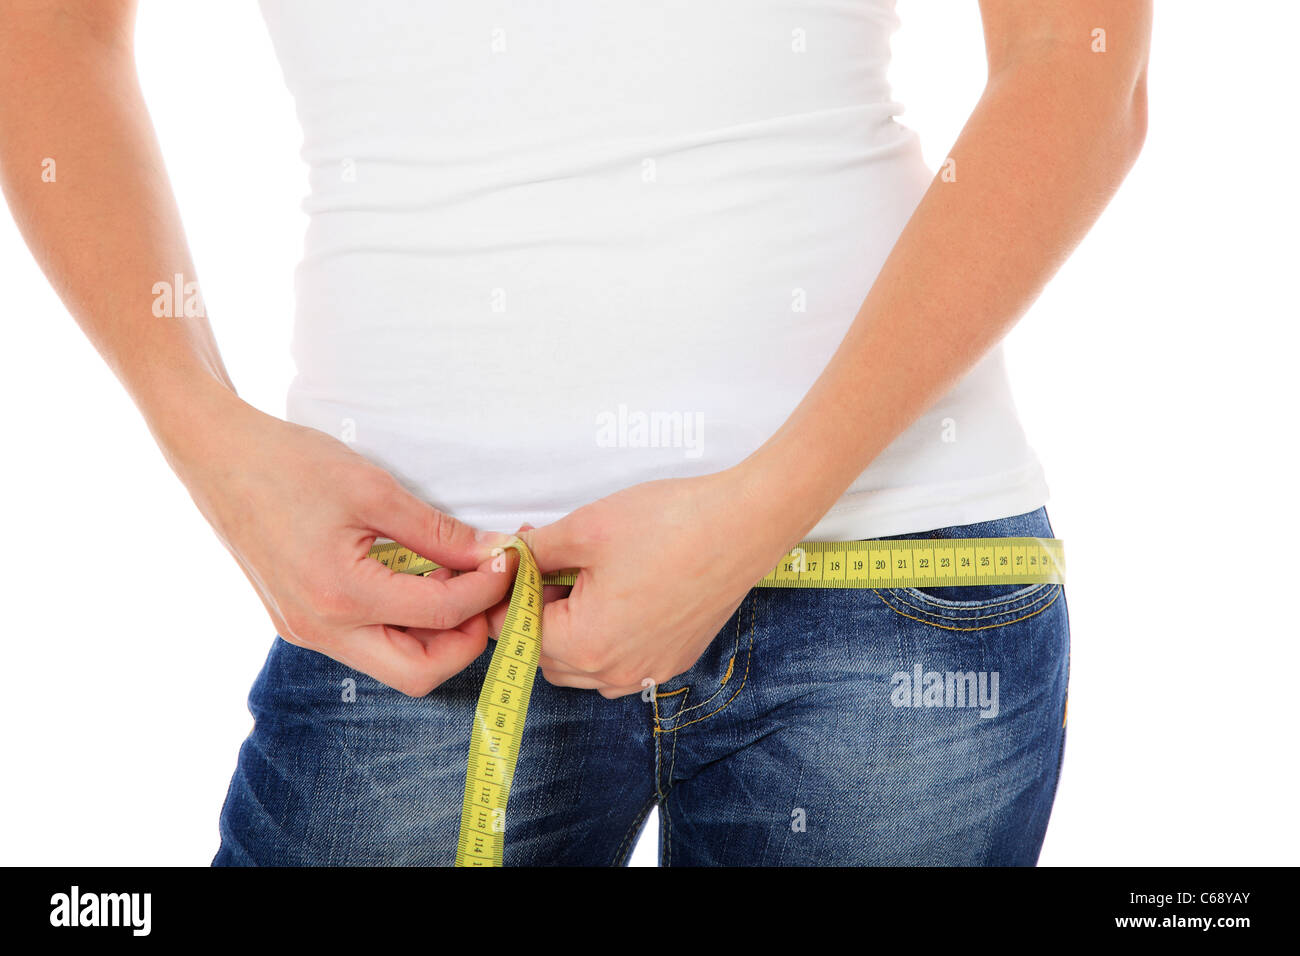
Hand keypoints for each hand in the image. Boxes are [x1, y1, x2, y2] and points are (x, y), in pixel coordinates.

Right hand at [165, 393, 514, 695]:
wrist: (217, 457)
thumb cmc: (290, 463)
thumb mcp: (375, 490)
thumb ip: (438, 532)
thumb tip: (491, 554)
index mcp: (340, 595)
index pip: (440, 615)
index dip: (486, 590)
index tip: (510, 562)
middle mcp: (320, 628)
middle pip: (417, 673)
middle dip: (465, 642)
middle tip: (489, 596)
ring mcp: (305, 631)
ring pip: (390, 663)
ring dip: (434, 636)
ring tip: (458, 584)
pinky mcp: (298, 622)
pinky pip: (364, 643)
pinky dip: (402, 625)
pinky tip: (419, 584)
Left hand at [519, 470, 789, 697]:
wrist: (744, 525)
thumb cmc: (668, 523)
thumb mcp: (585, 528)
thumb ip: (534, 550)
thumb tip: (506, 557)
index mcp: (587, 644)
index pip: (518, 632)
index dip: (511, 593)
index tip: (519, 561)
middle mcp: (616, 672)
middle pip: (547, 656)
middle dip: (538, 613)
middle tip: (550, 563)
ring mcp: (648, 671)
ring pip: (582, 666)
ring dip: (569, 630)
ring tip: (583, 578)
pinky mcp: (673, 661)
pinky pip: (620, 664)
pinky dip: (605, 638)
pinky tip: (618, 594)